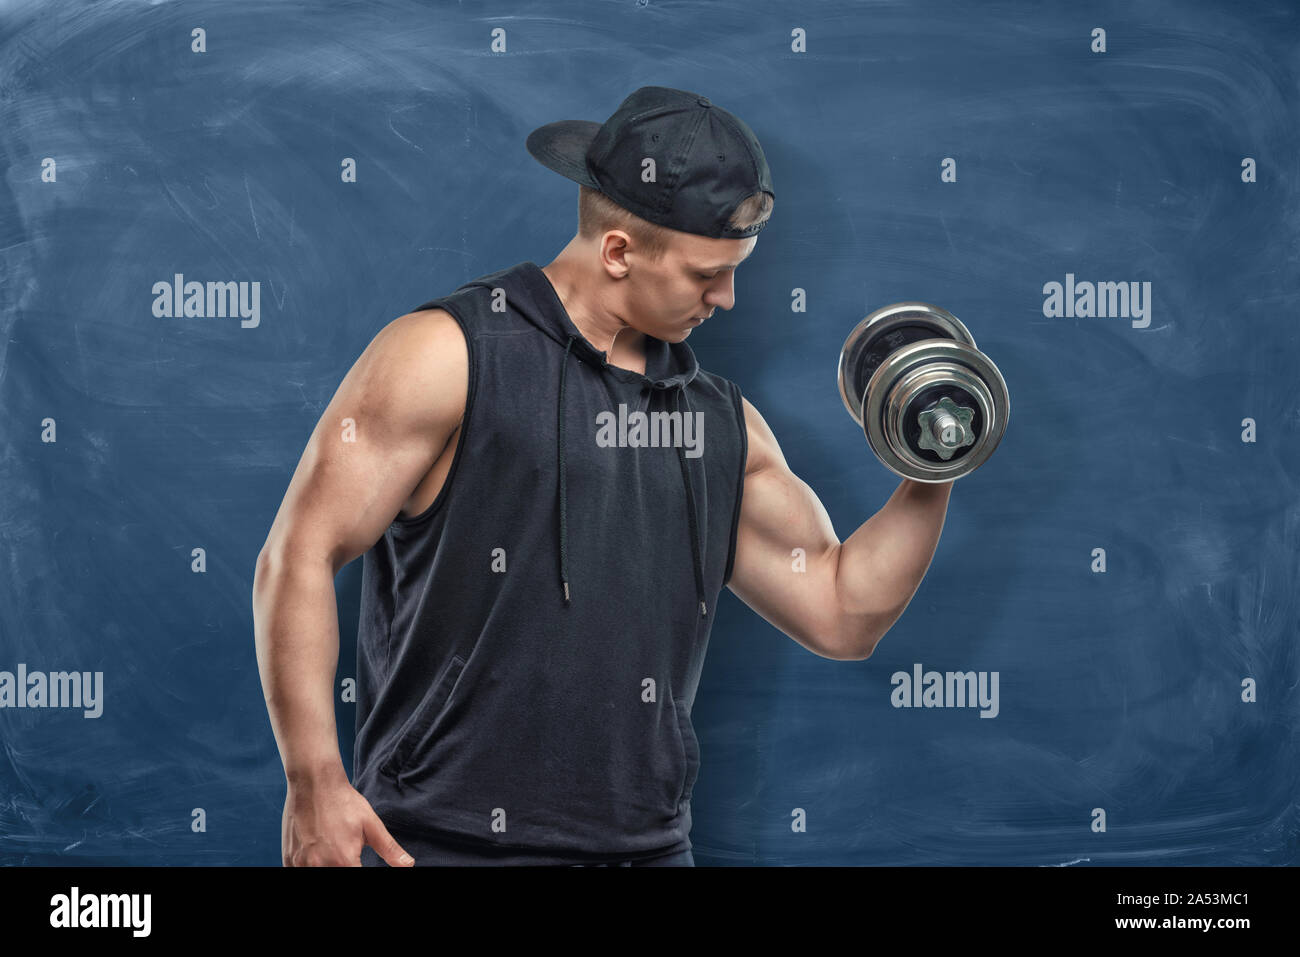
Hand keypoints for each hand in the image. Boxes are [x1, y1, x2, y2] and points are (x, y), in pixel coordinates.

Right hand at [282, 770, 414, 866]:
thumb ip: (389, 849)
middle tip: (344, 853)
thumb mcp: (371, 824)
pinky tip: (317, 856)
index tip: (358, 863)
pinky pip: (297, 873)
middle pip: (336, 878)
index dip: (359, 871)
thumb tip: (409, 865)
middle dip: (345, 867)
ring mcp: (301, 864)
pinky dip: (309, 868)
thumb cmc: (344, 802)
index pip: (355, 879)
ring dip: (327, 867)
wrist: (313, 782)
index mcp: (345, 861)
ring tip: (332, 852)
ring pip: (315, 876)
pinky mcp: (288, 860)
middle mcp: (321, 866)